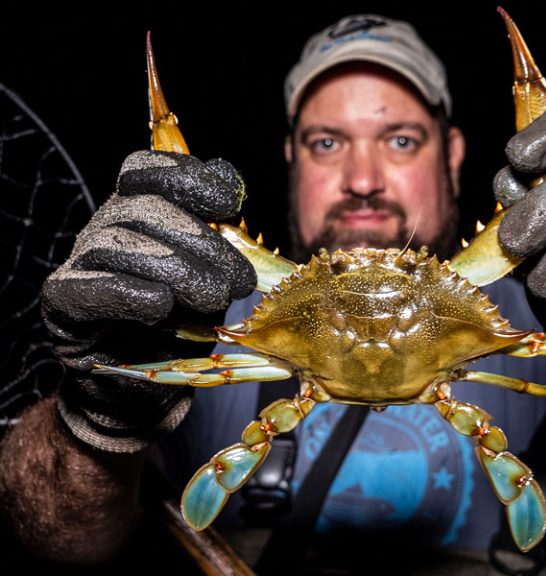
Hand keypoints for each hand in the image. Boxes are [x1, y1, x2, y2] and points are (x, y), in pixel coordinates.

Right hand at [42, 151, 256, 450]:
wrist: (147, 391)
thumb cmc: (185, 328)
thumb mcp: (215, 276)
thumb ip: (221, 238)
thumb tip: (233, 199)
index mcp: (140, 213)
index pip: (148, 170)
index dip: (189, 178)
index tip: (231, 203)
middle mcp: (106, 231)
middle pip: (143, 206)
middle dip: (201, 239)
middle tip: (240, 281)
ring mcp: (80, 266)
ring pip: (118, 243)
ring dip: (176, 268)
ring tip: (215, 299)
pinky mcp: (64, 308)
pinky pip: (86, 288)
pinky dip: (128, 293)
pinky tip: (161, 306)